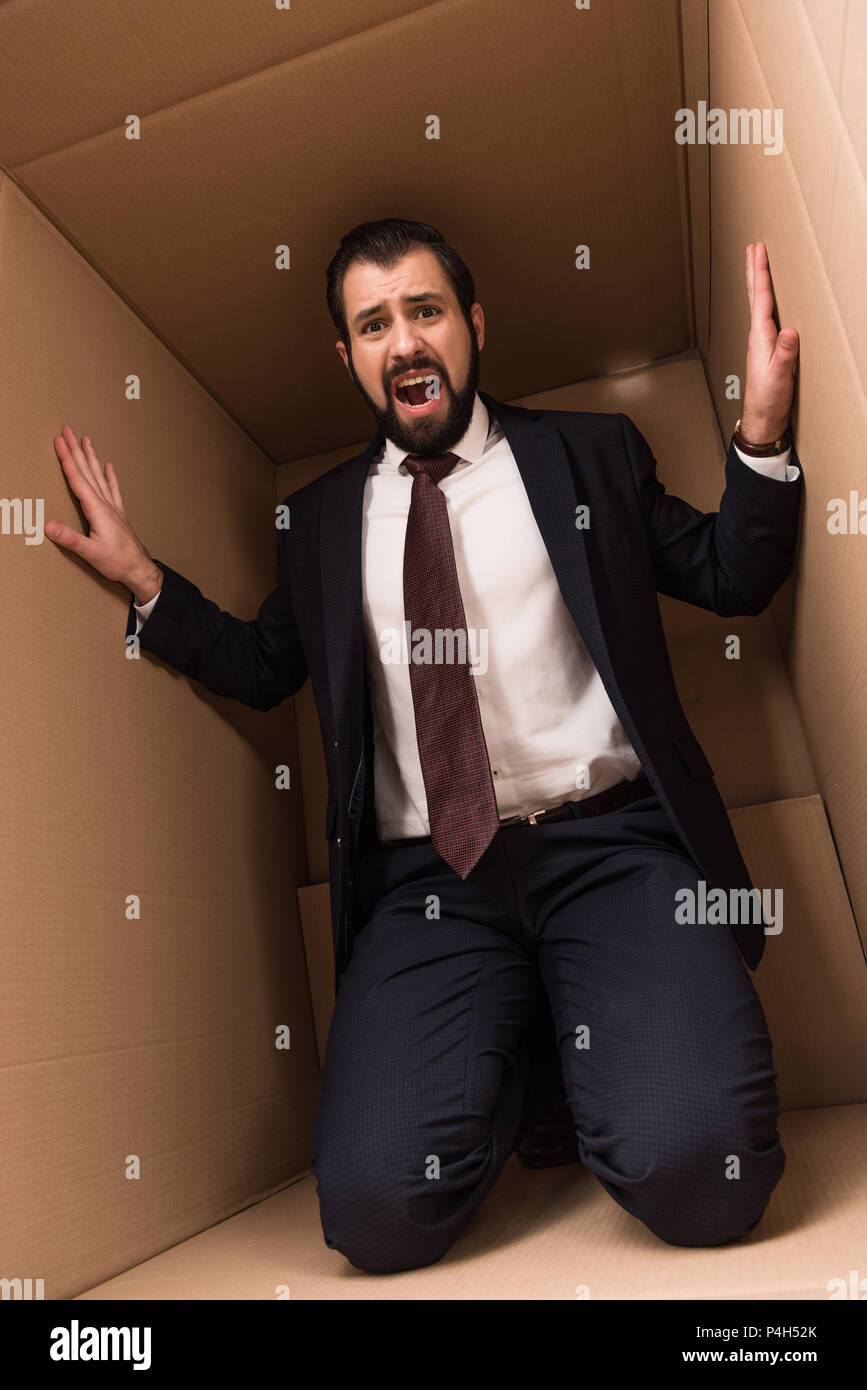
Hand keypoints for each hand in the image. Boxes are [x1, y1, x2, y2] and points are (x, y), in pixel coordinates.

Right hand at [47, 426, 160, 600]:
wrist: (140, 569)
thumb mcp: (91, 553)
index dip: (67, 459)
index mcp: (97, 510)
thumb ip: (70, 539)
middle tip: (67, 430)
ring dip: (91, 457)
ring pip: (99, 476)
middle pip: (87, 471)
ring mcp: (113, 508)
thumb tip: (49, 526)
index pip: (78, 479)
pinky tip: (109, 466)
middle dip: (76, 450)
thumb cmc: (118, 562)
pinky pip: (113, 489)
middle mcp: (106, 504)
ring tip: (86, 439)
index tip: (59, 441)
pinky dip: (110, 476)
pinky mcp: (118, 514)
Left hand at [740, 242, 798, 442]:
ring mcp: (760, 343)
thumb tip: (790, 331)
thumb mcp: (781, 377)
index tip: (759, 250)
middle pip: (754, 296)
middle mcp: (757, 336)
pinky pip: (763, 317)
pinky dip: (763, 301)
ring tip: (756, 264)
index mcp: (760, 337)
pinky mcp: (765, 350)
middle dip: (754, 270)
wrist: (761, 420)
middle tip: (753, 247)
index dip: (760, 273)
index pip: (760, 298)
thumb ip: (785, 354)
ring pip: (757, 304)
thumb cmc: (769, 400)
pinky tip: (766, 301)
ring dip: (756, 282)